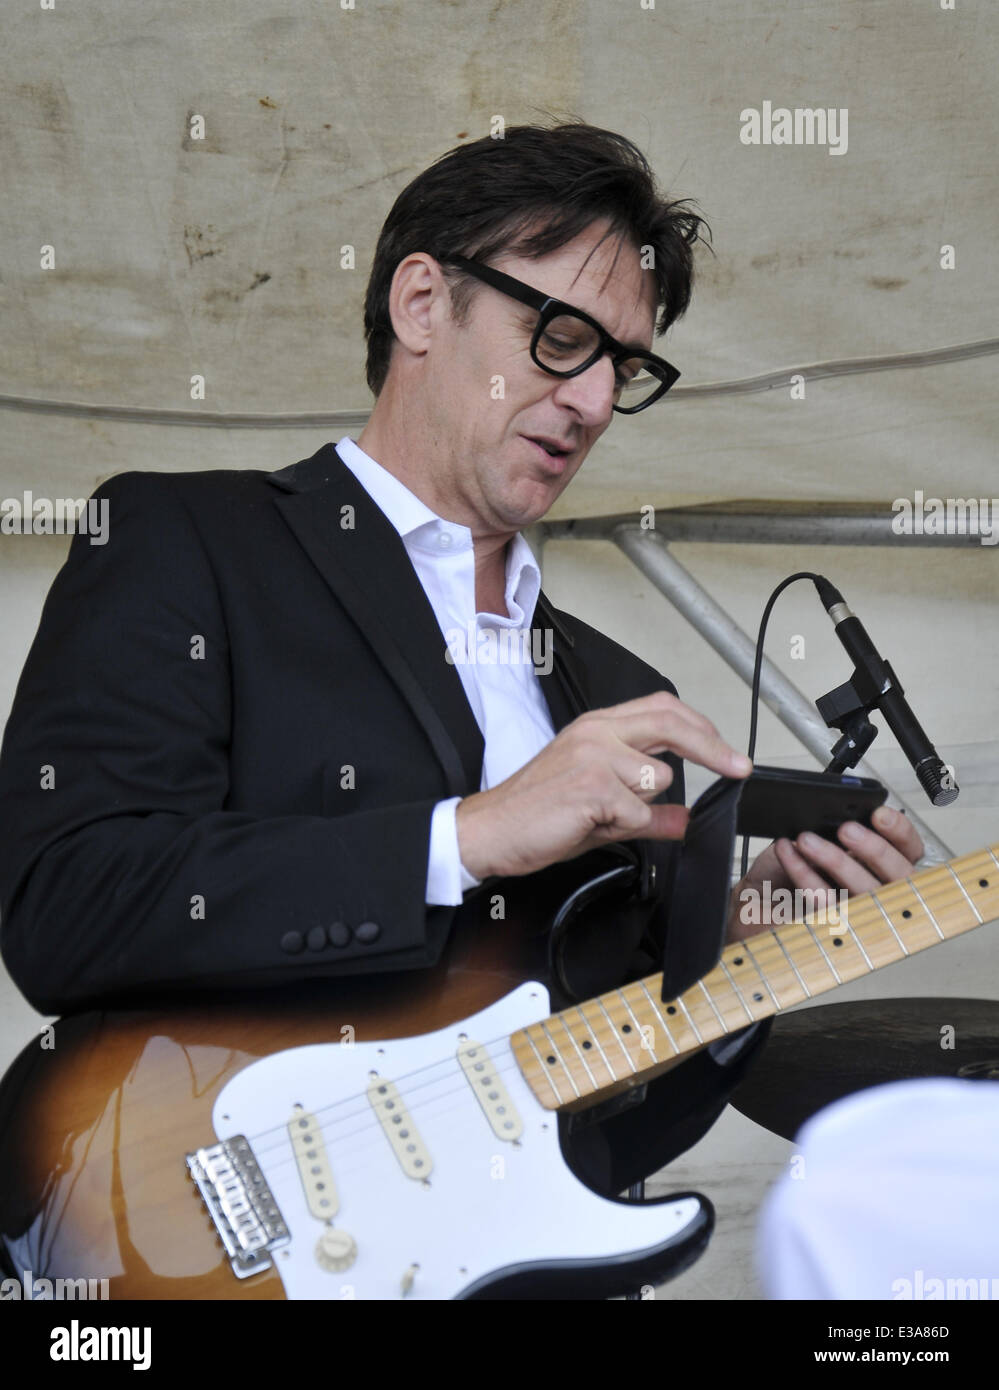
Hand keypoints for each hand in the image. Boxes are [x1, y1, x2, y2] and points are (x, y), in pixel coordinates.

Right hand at [455, 690, 751, 880]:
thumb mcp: (601, 810)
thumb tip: (683, 819)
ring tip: (602, 817)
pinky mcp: (591, 785)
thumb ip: (646, 811)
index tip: (729, 754)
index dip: (703, 729)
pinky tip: (590, 825)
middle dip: (713, 747)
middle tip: (739, 767)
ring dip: (642, 806)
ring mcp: (594, 755)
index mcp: (598, 726)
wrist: (490, 830)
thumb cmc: (536, 814)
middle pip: (672, 722)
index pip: (663, 709)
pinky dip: (622, 826)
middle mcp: (597, 731)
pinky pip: (636, 810)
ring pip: (657, 779)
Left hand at [728, 805, 924, 941]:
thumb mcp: (807, 839)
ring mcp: (854, 913)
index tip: (879, 814)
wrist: (751, 900)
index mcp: (877, 865)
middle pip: (899, 877)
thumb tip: (838, 816)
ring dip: (837, 862)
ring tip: (808, 840)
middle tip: (847, 830)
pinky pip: (825, 905)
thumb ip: (829, 829)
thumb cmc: (782, 872)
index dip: (900, 833)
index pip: (909, 852)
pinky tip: (788, 853)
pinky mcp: (827, 929)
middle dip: (874, 849)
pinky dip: (804, 874)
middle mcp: (874, 891)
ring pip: (865, 894)